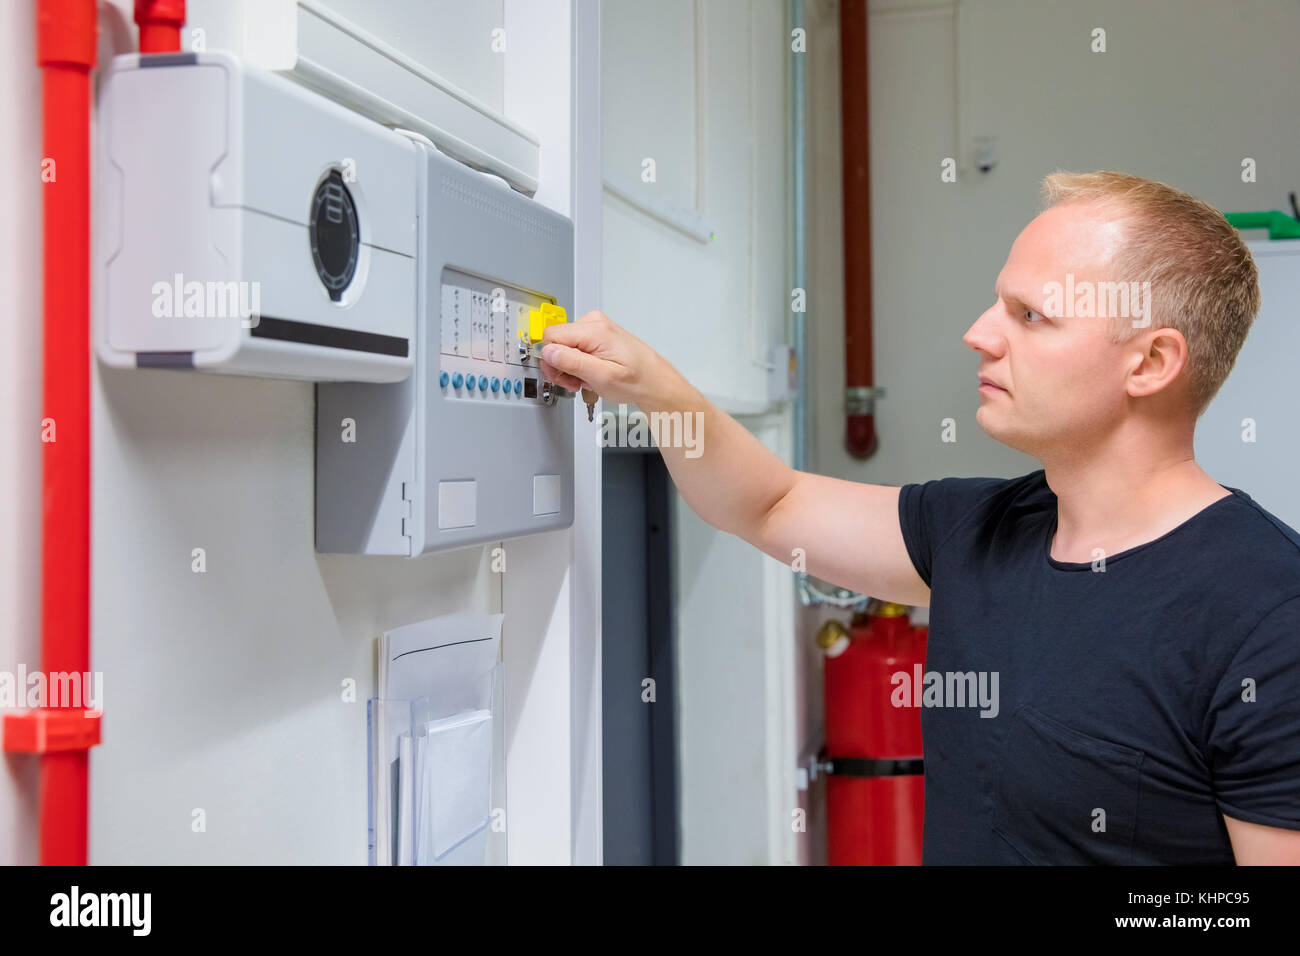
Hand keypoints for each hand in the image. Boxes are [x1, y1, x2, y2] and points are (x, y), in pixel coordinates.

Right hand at [538, 310, 677, 408]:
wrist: (655, 381)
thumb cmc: (637, 380)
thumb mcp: (602, 377)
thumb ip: (572, 362)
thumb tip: (547, 351)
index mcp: (595, 330)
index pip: (550, 336)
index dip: (551, 360)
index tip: (562, 376)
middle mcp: (594, 322)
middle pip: (555, 341)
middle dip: (560, 366)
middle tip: (574, 382)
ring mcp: (595, 327)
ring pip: (563, 345)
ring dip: (569, 367)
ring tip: (585, 380)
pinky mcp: (596, 334)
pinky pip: (574, 347)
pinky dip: (577, 363)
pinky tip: (588, 373)